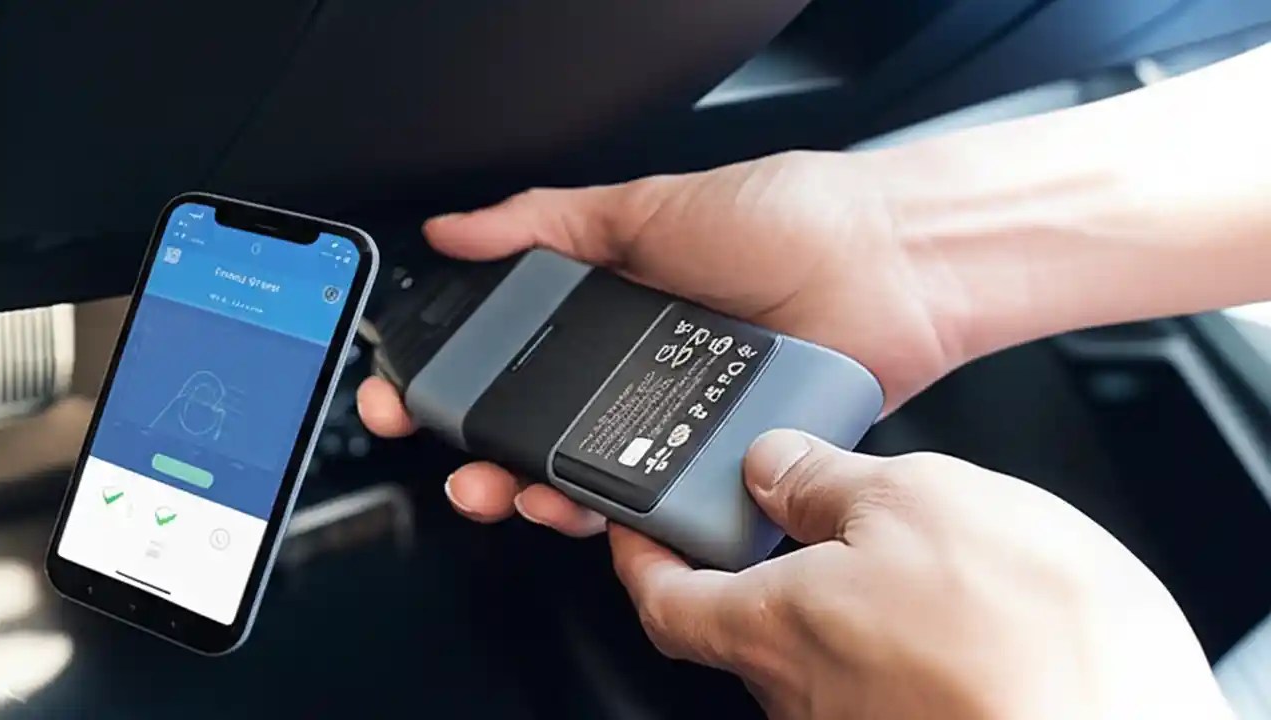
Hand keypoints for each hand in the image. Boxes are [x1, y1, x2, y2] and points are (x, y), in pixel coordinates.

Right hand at [359, 151, 969, 534]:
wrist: (894, 263)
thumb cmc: (787, 222)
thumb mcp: (651, 208)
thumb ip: (549, 223)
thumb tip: (459, 229)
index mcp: (614, 315)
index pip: (513, 362)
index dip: (455, 385)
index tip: (408, 397)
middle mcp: (641, 376)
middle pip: (541, 434)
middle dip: (484, 457)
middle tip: (458, 462)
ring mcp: (682, 425)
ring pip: (592, 480)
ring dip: (540, 494)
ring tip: (516, 488)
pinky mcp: (727, 468)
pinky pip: (663, 508)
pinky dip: (623, 519)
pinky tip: (600, 509)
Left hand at [610, 430, 1230, 719]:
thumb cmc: (1025, 635)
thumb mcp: (915, 498)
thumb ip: (825, 480)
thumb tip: (772, 465)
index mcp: (773, 624)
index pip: (661, 597)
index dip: (639, 554)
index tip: (635, 523)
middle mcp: (799, 693)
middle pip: (742, 620)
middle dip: (764, 559)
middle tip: (797, 503)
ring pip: (821, 649)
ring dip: (845, 597)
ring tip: (907, 547)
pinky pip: (884, 674)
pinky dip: (900, 633)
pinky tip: (959, 606)